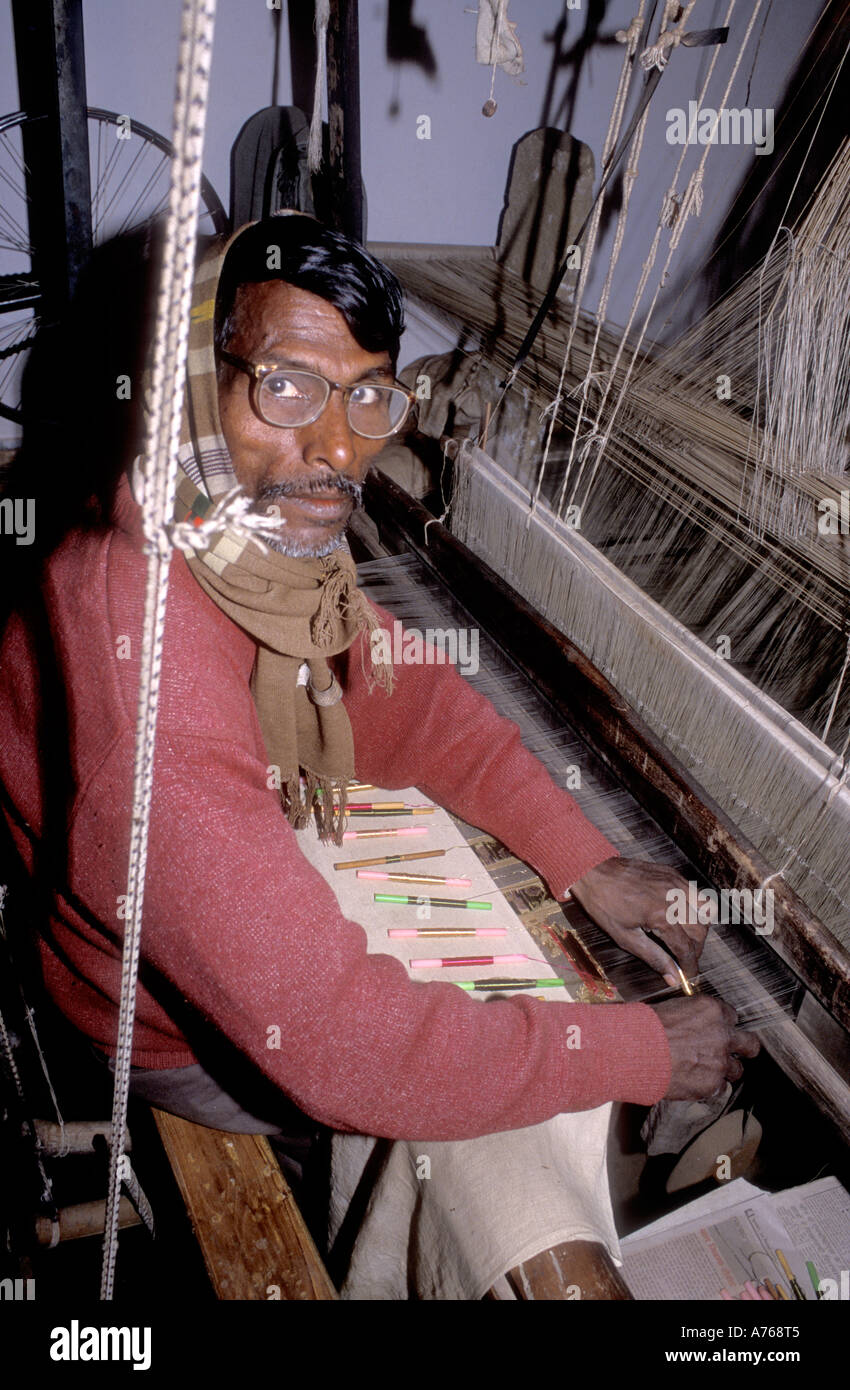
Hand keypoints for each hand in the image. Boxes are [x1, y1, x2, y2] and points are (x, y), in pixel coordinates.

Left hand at [570, 856, 707, 985]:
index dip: (690, 966)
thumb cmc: (604, 905)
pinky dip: (695, 907)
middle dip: (697, 949)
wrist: (594, 872)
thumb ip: (653, 957)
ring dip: (701, 928)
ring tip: (686, 938)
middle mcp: (674, 897)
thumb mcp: (625, 937)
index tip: (689, 976)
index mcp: (661, 915)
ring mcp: (675, 882)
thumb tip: (673, 977)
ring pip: (706, 909)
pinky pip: (696, 892)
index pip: (686, 947)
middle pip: (701, 930)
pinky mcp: (672, 873)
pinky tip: (681, 915)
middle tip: (685, 958)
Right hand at [652, 996, 759, 1099]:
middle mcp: (722, 1034)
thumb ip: (693, 1016)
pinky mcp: (712, 1084)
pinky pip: (720, 1088)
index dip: (724, 1025)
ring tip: (706, 1071)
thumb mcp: (672, 1008)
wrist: (634, 1051)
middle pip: (750, 1044)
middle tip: (736, 1053)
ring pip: (737, 1070)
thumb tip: (695, 1025)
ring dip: (724, 1070)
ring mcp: (719, 1061)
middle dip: (744, 1049)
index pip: (732, 1016)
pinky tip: (693, 1081)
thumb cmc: (646, 1026)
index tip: (717, 1031)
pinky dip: (709, 1086)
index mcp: (712, 1009)